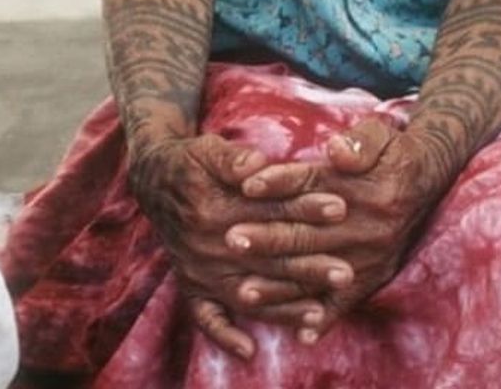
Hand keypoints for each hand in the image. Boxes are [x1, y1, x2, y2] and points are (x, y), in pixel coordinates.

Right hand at [129, 134, 354, 360]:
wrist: (154, 178)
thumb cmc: (191, 161)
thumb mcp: (208, 149)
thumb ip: (232, 158)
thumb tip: (256, 164)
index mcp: (212, 208)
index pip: (268, 211)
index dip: (305, 208)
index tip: (340, 208)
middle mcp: (205, 245)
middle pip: (266, 259)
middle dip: (308, 267)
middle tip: (346, 273)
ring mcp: (198, 269)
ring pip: (247, 293)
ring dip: (284, 306)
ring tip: (321, 312)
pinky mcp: (190, 284)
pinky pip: (205, 316)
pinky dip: (224, 335)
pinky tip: (249, 351)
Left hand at [224, 115, 449, 343]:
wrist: (427, 178)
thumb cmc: (390, 152)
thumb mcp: (378, 134)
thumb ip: (359, 143)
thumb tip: (338, 152)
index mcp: (363, 188)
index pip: (312, 185)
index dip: (279, 183)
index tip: (246, 186)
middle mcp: (367, 227)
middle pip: (309, 232)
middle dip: (268, 238)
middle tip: (230, 240)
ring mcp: (371, 256)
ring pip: (318, 272)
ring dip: (283, 286)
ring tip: (246, 292)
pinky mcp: (374, 275)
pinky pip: (346, 300)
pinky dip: (324, 318)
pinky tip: (302, 335)